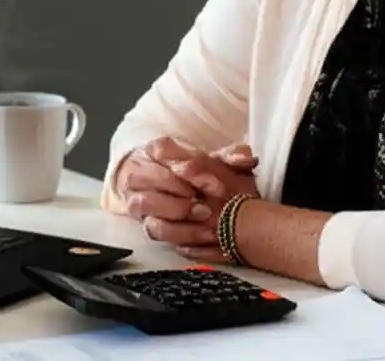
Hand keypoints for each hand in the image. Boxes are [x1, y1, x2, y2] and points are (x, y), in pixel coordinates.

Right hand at [117, 138, 257, 220]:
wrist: (189, 198)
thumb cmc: (203, 175)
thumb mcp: (218, 163)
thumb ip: (232, 157)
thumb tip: (246, 158)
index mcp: (157, 152)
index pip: (161, 150)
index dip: (184, 165)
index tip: (213, 181)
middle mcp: (141, 173)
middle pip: (145, 176)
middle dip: (175, 187)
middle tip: (205, 199)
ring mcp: (138, 199)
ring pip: (143, 203)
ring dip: (173, 210)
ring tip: (204, 215)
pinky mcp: (146, 223)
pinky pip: (153, 229)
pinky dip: (178, 233)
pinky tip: (203, 234)